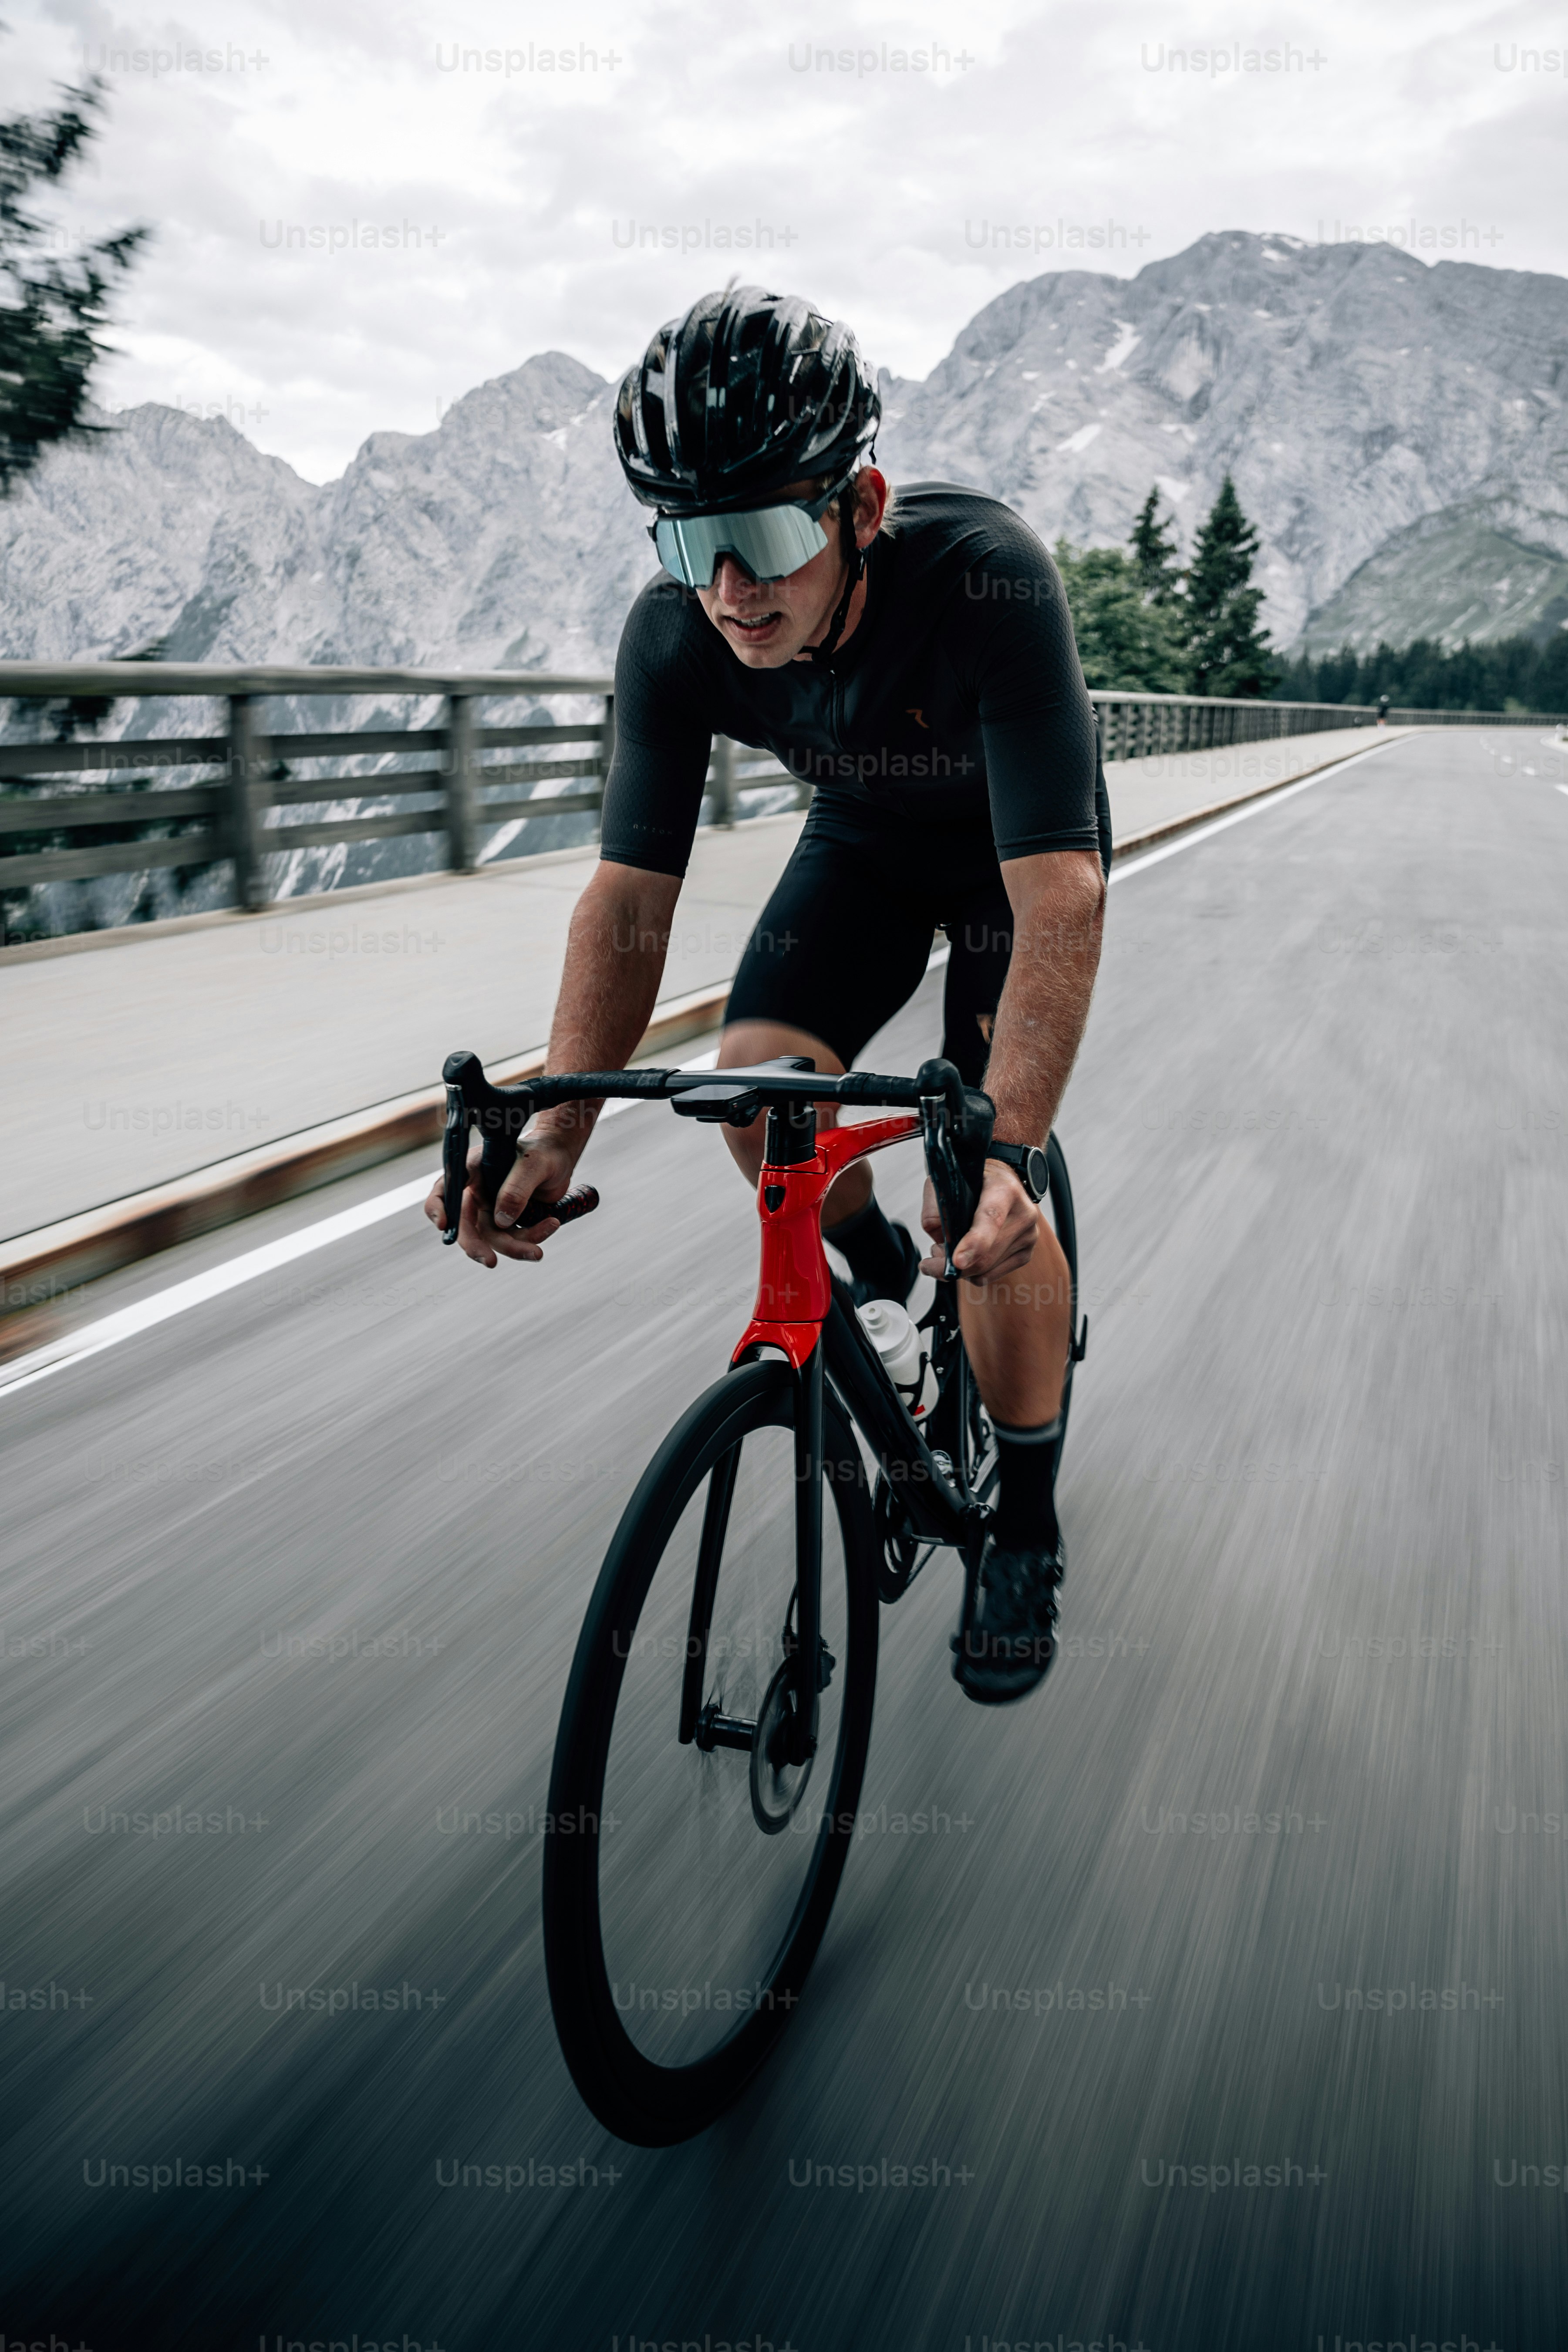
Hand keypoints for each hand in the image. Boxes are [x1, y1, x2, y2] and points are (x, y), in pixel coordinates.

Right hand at [423, 1130, 581, 1267]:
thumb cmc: (543, 1152)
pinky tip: (551, 1224)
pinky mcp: (510, 1220)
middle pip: (466, 1225)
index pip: (443, 1190)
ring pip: (494, 1238)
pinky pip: (515, 1238)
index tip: (444, 1225)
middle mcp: (477, 1193)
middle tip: (490, 1262)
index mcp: (472, 1171)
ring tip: (537, 1253)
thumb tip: (502, 1222)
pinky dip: (531, 1238)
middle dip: (476, 1246)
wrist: (561, 1157)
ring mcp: (493, 1209)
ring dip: (514, 1248)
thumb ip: (515, 1190)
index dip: (437, 1209)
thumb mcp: (532, 1164)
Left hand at [919, 1161, 1040, 1284]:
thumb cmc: (973, 1183)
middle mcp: (1023, 1213)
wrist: (1003, 1183)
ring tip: (947, 1252)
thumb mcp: (948, 1183)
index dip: (974, 1242)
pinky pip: (991, 1275)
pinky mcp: (1026, 1253)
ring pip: (986, 1270)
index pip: (990, 1219)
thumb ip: (936, 1209)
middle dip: (951, 1266)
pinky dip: (971, 1273)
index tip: (957, 1261)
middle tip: (929, 1263)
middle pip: (985, 1255)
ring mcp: (1028, 1236)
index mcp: (1004, 1190)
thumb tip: (939, 1242)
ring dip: (959, 1270)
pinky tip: (964, 1257)